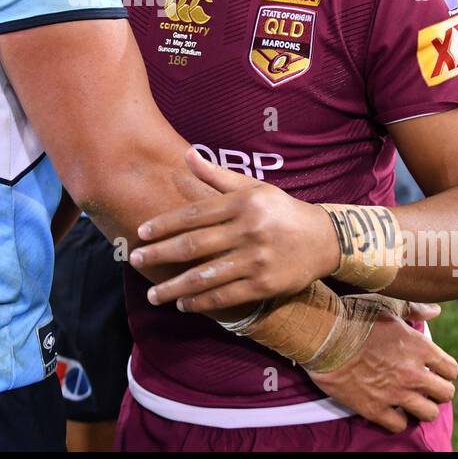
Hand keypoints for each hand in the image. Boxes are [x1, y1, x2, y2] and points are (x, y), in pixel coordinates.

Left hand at [129, 147, 339, 312]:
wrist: (323, 239)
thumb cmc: (280, 210)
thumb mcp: (253, 187)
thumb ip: (216, 176)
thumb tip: (186, 154)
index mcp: (241, 204)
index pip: (194, 214)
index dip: (165, 223)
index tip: (141, 233)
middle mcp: (248, 230)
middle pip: (194, 245)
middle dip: (160, 254)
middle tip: (134, 259)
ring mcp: (256, 259)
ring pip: (206, 276)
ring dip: (176, 287)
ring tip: (154, 295)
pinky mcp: (264, 284)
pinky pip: (226, 295)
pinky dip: (202, 302)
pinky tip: (184, 304)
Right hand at [306, 302, 457, 432]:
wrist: (322, 336)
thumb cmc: (353, 316)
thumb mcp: (387, 306)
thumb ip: (414, 310)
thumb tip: (435, 311)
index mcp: (419, 347)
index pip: (451, 370)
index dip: (444, 371)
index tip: (433, 370)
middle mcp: (413, 373)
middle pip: (446, 394)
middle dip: (437, 391)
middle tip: (423, 387)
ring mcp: (395, 393)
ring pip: (429, 414)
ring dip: (421, 408)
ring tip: (410, 401)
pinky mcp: (375, 408)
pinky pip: (399, 425)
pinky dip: (397, 420)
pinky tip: (389, 409)